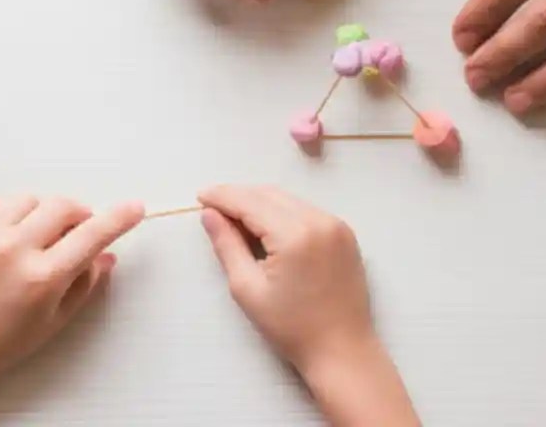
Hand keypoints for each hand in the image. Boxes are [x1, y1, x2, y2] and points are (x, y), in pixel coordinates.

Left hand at [0, 196, 143, 426]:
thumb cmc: (5, 339)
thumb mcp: (56, 318)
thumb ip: (86, 282)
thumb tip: (106, 253)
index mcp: (42, 277)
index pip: (92, 235)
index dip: (118, 219)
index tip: (134, 208)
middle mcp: (13, 250)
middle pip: (62, 206)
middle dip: (76, 214)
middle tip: (75, 230)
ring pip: (28, 198)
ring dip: (39, 213)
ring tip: (32, 237)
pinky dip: (4, 211)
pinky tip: (3, 233)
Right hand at [198, 186, 419, 426]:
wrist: (341, 350)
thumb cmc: (291, 327)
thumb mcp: (248, 288)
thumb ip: (227, 245)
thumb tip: (209, 214)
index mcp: (295, 234)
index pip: (250, 202)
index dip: (222, 196)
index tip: (200, 197)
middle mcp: (319, 221)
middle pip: (269, 194)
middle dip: (239, 196)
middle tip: (213, 207)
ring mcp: (336, 225)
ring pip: (288, 200)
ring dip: (260, 202)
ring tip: (235, 218)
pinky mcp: (344, 234)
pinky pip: (306, 211)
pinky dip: (282, 212)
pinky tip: (266, 227)